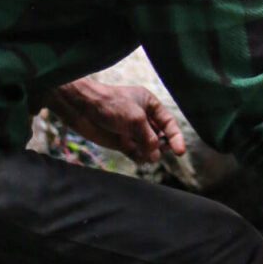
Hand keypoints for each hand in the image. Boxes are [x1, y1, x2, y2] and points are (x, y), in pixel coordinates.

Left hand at [43, 79, 186, 164]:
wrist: (82, 108)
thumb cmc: (110, 105)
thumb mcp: (135, 119)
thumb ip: (149, 138)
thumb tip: (156, 156)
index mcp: (149, 104)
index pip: (168, 122)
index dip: (176, 137)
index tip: (180, 151)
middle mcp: (142, 117)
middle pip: (160, 136)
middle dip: (161, 146)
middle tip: (158, 151)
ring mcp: (131, 130)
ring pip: (148, 146)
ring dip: (149, 153)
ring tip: (146, 156)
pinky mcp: (121, 141)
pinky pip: (135, 153)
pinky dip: (139, 157)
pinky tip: (139, 159)